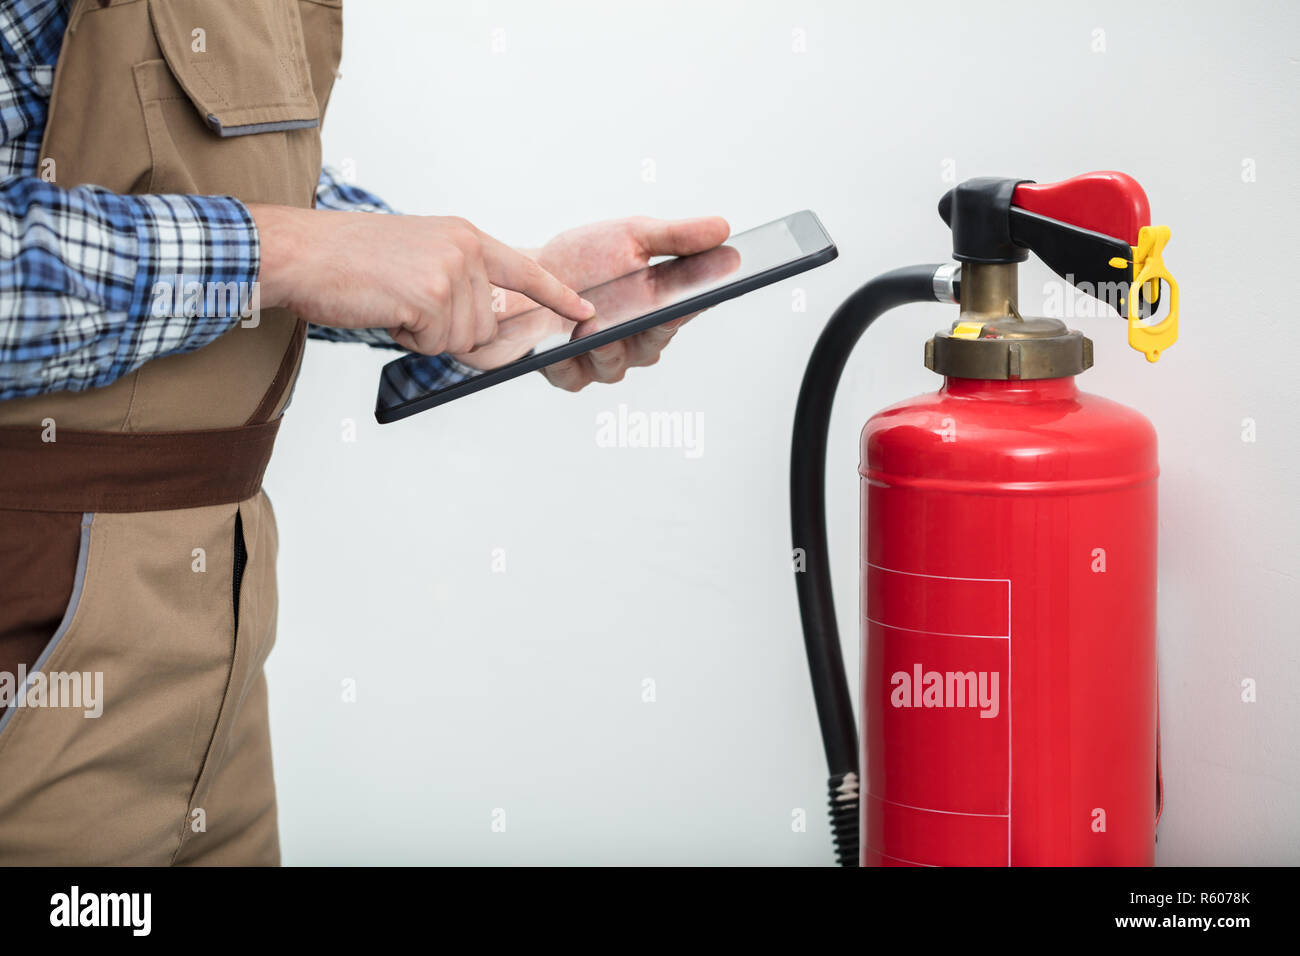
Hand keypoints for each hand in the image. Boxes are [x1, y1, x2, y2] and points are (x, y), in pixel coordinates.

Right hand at [248, 204, 593, 354]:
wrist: (301, 252)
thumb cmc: (349, 262)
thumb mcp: (417, 261)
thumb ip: (459, 287)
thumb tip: (492, 333)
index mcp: (464, 236)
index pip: (524, 271)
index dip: (557, 296)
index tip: (586, 312)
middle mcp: (465, 250)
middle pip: (485, 326)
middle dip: (445, 331)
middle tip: (404, 303)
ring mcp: (452, 272)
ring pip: (462, 340)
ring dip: (424, 336)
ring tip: (391, 301)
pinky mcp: (432, 296)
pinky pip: (436, 344)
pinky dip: (408, 339)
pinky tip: (385, 309)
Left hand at [454, 216, 728, 388]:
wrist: (526, 275)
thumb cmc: (584, 259)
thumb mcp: (632, 237)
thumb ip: (676, 238)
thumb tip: (724, 229)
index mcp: (659, 310)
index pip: (685, 310)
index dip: (694, 305)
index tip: (702, 293)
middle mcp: (635, 342)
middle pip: (654, 343)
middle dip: (655, 329)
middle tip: (660, 314)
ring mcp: (601, 362)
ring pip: (614, 364)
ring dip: (606, 346)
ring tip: (597, 330)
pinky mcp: (566, 373)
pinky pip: (571, 374)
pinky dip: (566, 359)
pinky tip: (560, 345)